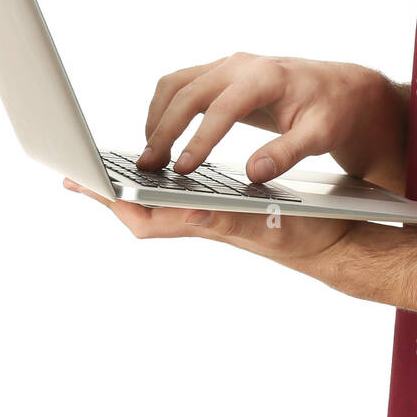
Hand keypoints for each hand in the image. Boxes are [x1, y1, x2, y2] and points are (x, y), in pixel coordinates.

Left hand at [61, 177, 358, 268]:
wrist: (339, 243)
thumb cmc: (311, 232)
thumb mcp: (274, 222)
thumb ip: (234, 219)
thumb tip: (192, 213)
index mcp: (211, 222)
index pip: (148, 216)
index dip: (114, 201)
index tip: (83, 182)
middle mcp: (206, 222)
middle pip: (144, 213)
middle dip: (110, 196)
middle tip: (76, 176)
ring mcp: (215, 217)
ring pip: (160, 206)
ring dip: (132, 191)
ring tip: (106, 173)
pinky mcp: (228, 211)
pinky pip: (182, 199)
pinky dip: (162, 186)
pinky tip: (160, 175)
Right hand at [136, 53, 406, 188]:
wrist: (340, 88)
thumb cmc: (333, 111)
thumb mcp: (321, 135)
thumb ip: (288, 153)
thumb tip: (254, 173)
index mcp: (267, 77)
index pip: (223, 108)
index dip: (200, 139)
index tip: (183, 170)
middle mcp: (242, 65)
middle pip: (188, 91)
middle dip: (164, 129)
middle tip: (149, 167)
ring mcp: (228, 66)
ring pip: (177, 83)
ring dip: (158, 117)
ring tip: (150, 156)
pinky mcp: (221, 74)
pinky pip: (182, 85)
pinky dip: (165, 109)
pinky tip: (161, 139)